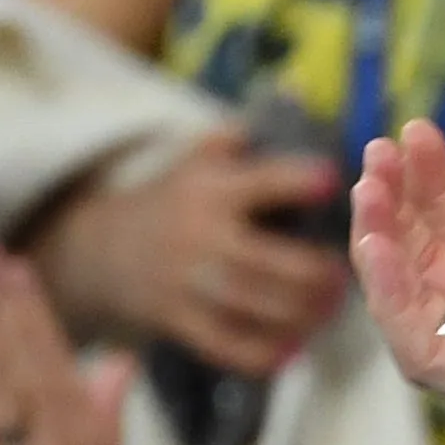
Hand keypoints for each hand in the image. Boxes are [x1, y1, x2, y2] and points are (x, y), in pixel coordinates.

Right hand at [29, 135, 354, 377]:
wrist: (97, 251)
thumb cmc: (168, 201)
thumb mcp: (195, 160)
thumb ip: (241, 137)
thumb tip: (295, 91)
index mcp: (211, 190)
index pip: (266, 182)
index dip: (304, 181)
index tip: (337, 184)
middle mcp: (201, 236)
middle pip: (273, 263)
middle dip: (319, 275)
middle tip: (347, 276)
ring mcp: (188, 283)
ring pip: (258, 307)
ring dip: (304, 314)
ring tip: (329, 311)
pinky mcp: (178, 321)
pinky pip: (228, 346)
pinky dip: (266, 353)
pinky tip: (293, 349)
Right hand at [352, 92, 444, 444]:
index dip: (435, 180)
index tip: (417, 130)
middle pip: (432, 255)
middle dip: (396, 204)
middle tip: (379, 153)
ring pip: (414, 303)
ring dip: (381, 248)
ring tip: (369, 192)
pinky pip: (429, 355)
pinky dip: (395, 306)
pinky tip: (383, 251)